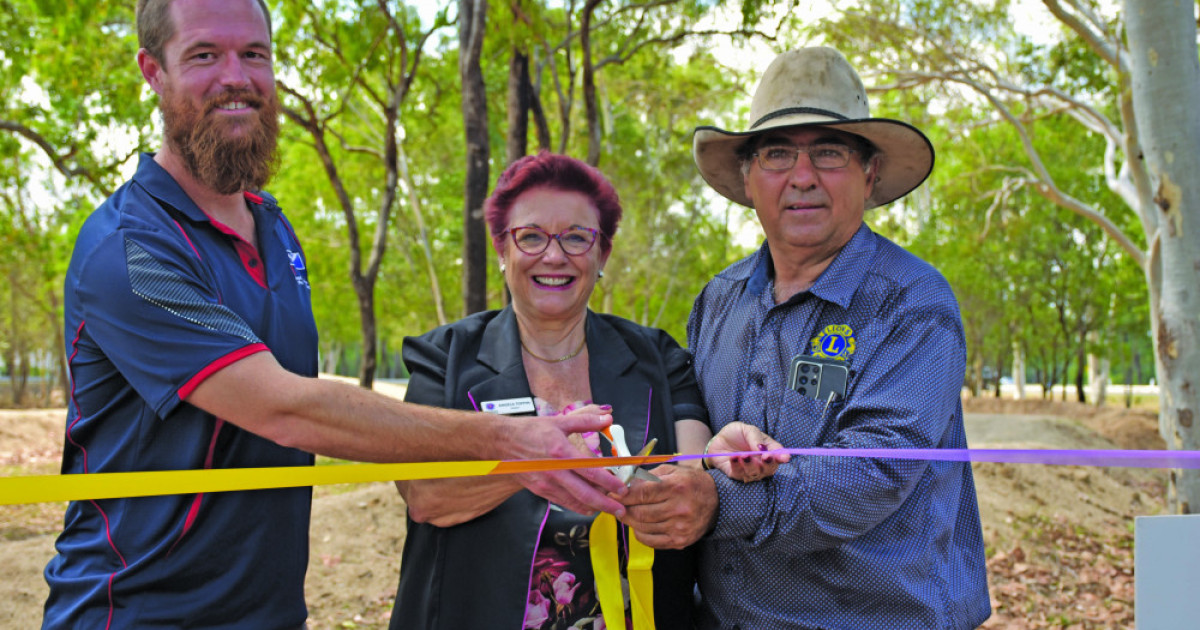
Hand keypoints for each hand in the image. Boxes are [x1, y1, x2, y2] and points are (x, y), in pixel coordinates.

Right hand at [502, 412, 627, 516]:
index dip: (609, 482)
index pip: (591, 471)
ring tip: (609, 509)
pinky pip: (563, 503)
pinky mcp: (540, 491)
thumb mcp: (559, 421)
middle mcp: (555, 472)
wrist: (502, 442)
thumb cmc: (530, 431)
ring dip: (594, 507)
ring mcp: (547, 484)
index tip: (622, 488)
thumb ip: (586, 421)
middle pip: (585, 493)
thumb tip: (608, 417)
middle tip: (621, 510)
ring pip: (574, 502)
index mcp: (561, 452)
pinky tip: (588, 507)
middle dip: (606, 504)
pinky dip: (577, 507)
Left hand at [618, 464, 716, 548]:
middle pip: (639, 513)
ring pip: (642, 528)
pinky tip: (639, 524)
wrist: (716, 502)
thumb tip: (623, 483)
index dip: (622, 495)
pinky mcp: (679, 541)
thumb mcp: (672, 471)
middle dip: (622, 508)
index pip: (641, 493)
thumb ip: (647, 476)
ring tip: (626, 512)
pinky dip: (639, 533)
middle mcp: (679, 509)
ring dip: (629, 520)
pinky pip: (650, 540)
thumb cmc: (690, 483)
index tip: (611, 494)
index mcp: (676, 487)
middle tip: (615, 504)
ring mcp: (679, 528)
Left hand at [703, 422, 789, 482]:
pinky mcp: (736, 474)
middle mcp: (761, 463)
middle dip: (769, 464)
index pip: (779, 456)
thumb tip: (762, 449)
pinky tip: (733, 457)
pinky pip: (739, 474)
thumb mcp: (747, 429)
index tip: (784, 457)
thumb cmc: (736, 434)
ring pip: (755, 473)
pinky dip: (736, 466)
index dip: (783, 457)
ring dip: (751, 465)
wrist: (718, 440)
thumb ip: (755, 438)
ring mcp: (749, 470)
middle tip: (766, 456)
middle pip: (770, 469)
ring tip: (744, 455)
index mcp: (768, 450)